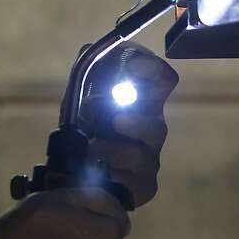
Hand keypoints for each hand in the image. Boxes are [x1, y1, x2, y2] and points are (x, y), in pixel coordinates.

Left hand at [81, 44, 179, 207]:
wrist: (75, 169)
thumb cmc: (87, 125)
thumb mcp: (82, 93)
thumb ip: (89, 70)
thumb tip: (92, 52)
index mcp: (142, 102)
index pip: (163, 81)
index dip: (152, 70)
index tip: (131, 64)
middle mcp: (151, 130)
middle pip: (157, 125)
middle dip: (134, 122)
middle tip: (112, 120)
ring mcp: (149, 160)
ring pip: (142, 155)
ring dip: (115, 149)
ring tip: (92, 147)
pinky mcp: (143, 186)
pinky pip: (135, 183)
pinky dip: (113, 176)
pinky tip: (99, 173)